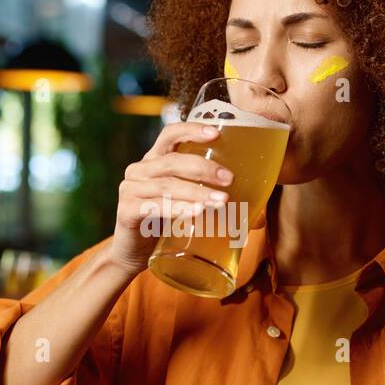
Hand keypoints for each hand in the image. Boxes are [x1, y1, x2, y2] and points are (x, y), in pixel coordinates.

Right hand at [106, 121, 234, 276]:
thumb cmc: (164, 227)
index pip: (170, 135)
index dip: (191, 130)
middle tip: (229, 178)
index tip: (216, 133)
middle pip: (173, 161)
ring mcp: (130, 190)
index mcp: (154, 161)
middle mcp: (139, 170)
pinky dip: (177, 209)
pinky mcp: (126, 211)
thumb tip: (258, 218)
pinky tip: (196, 213)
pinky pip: (154, 206)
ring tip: (221, 201)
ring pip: (167, 185)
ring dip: (197, 192)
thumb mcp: (186, 205)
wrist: (132, 255)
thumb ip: (210, 201)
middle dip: (204, 168)